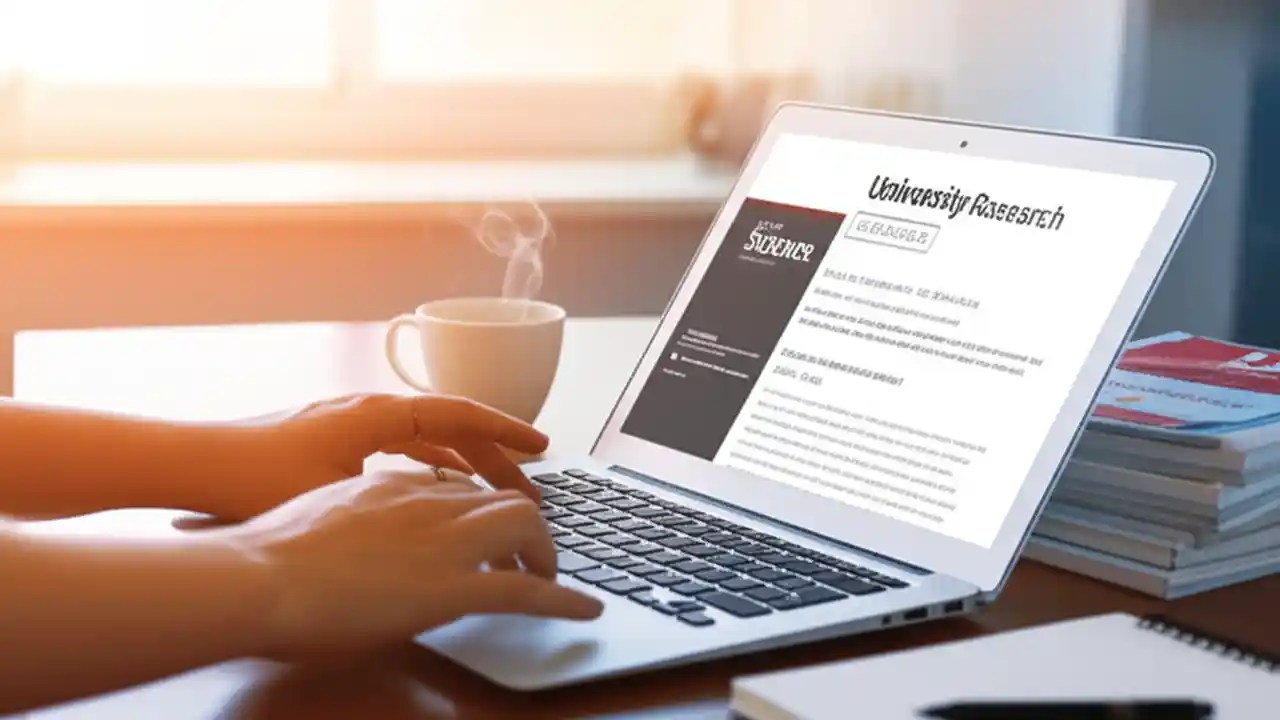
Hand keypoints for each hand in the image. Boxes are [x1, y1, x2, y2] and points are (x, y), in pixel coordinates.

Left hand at [191, 394, 547, 523]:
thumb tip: (448, 501)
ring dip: (460, 459)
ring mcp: (346, 423)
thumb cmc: (252, 478)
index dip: (505, 430)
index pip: (458, 412)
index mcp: (375, 415)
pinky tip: (431, 491)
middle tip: (526, 485)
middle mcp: (366, 409)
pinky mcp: (329, 440)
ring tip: (489, 490)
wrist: (187, 464)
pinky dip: (426, 465)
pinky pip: (397, 448)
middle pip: (448, 425)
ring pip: (422, 437)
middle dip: (492, 454)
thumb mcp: (334, 491)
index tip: (542, 447)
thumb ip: (394, 491)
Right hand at [224, 470, 602, 656]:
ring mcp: (442, 542)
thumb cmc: (265, 562)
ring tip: (551, 579)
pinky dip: (564, 600)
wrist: (255, 577)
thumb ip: (350, 526)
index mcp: (393, 489)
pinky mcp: (451, 587)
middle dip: (525, 525)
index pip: (458, 489)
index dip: (481, 510)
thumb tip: (357, 544)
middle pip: (502, 497)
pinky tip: (585, 611)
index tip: (487, 527)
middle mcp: (427, 503)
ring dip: (545, 554)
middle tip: (529, 554)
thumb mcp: (317, 526)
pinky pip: (526, 591)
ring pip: (524, 526)